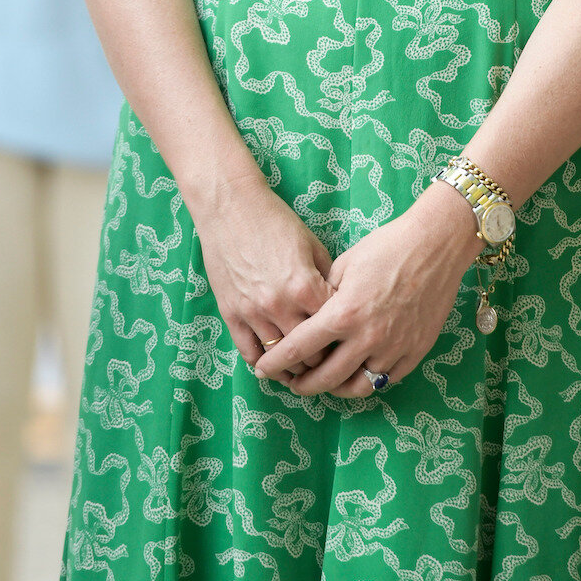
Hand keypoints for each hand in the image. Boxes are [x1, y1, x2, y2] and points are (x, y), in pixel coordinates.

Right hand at [194, 179, 333, 368]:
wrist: (230, 209)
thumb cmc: (276, 222)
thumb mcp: (313, 245)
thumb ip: (328, 278)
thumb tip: (342, 304)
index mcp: (306, 287)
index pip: (334, 327)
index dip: (345, 336)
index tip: (350, 341)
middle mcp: (280, 305)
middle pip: (310, 351)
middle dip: (323, 358)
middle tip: (331, 360)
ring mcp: (253, 313)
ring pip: (280, 358)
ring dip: (295, 368)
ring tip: (306, 371)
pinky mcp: (231, 315)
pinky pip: (249, 352)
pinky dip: (263, 364)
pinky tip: (274, 367)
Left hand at [254, 181, 479, 398]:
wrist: (437, 244)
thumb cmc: (388, 246)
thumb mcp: (344, 265)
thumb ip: (323, 296)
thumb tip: (310, 316)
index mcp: (343, 314)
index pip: (298, 349)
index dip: (276, 362)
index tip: (263, 369)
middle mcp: (367, 338)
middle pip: (325, 379)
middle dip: (302, 385)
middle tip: (293, 383)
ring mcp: (393, 348)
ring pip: (357, 388)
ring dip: (336, 389)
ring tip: (327, 383)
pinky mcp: (415, 352)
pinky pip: (386, 380)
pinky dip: (368, 381)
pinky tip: (359, 373)